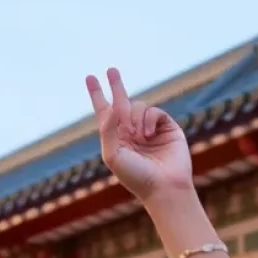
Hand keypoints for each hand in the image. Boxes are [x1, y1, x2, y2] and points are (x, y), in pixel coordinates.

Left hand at [85, 68, 193, 205]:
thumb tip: (112, 106)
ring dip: (135, 117)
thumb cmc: (135, 176)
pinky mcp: (166, 127)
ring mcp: (149, 129)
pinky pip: (153, 111)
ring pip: (137, 106)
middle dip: (116, 86)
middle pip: (121, 103)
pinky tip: (147, 134)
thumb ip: (108, 129)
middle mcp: (132, 132)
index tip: (90, 78)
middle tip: (111, 69)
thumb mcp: (113, 155)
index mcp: (116, 139)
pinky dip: (148, 119)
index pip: (105, 113)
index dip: (97, 95)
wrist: (164, 187)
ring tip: (139, 136)